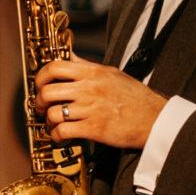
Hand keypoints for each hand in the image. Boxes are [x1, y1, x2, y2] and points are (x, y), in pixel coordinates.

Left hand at [34, 56, 165, 149]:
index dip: (40, 77)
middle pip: (47, 91)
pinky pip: (63, 131)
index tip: (40, 86)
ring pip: (53, 113)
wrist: (156, 119)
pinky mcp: (94, 128)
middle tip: (43, 108)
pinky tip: (62, 137)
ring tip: (54, 124)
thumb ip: (88, 67)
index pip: (55, 67)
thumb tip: (70, 57)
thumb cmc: (136, 98)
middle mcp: (89, 88)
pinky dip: (57, 136)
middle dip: (39, 102)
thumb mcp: (113, 74)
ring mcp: (91, 108)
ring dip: (49, 122)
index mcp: (93, 72)